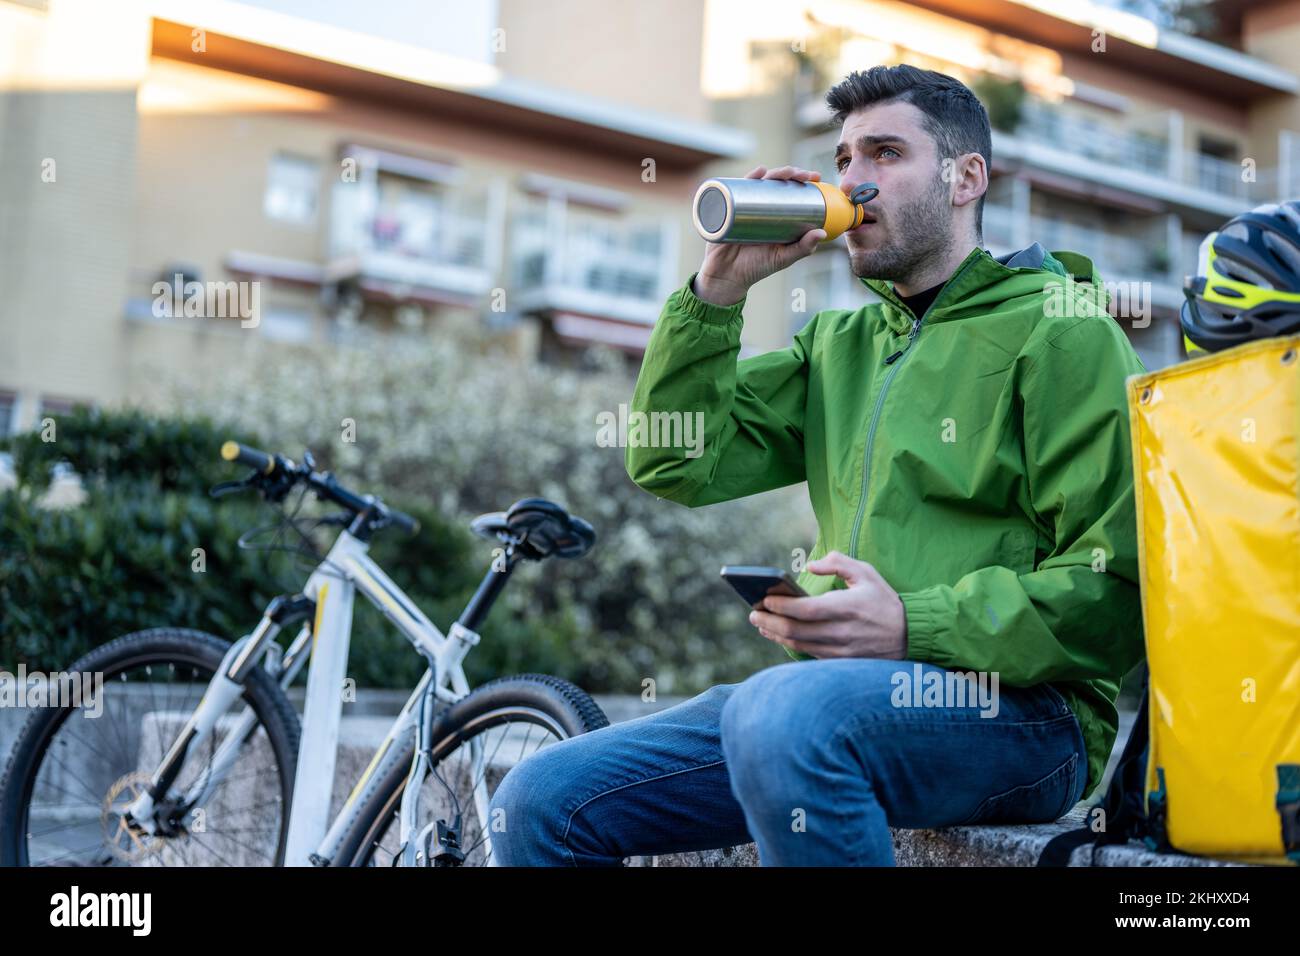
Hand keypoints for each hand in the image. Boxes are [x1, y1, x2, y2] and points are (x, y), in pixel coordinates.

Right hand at [693, 165, 827, 306]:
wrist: (725, 277)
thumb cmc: (754, 268)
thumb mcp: (782, 258)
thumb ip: (802, 248)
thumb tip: (822, 233)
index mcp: (773, 215)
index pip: (788, 190)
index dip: (801, 179)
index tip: (815, 176)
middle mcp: (758, 207)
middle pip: (775, 182)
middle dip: (790, 173)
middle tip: (804, 176)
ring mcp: (742, 206)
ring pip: (759, 182)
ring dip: (773, 172)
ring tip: (785, 173)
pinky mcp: (728, 210)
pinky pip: (737, 190)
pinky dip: (748, 179)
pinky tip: (759, 173)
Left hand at [748, 551, 907, 659]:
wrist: (910, 635)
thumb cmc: (883, 600)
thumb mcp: (866, 573)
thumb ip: (838, 563)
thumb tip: (811, 565)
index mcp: (848, 607)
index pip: (806, 610)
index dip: (782, 605)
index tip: (764, 598)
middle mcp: (842, 632)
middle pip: (796, 630)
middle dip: (769, 621)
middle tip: (753, 613)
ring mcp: (841, 650)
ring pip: (799, 645)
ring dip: (775, 634)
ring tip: (760, 623)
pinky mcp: (841, 661)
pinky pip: (808, 654)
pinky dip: (790, 644)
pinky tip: (778, 635)